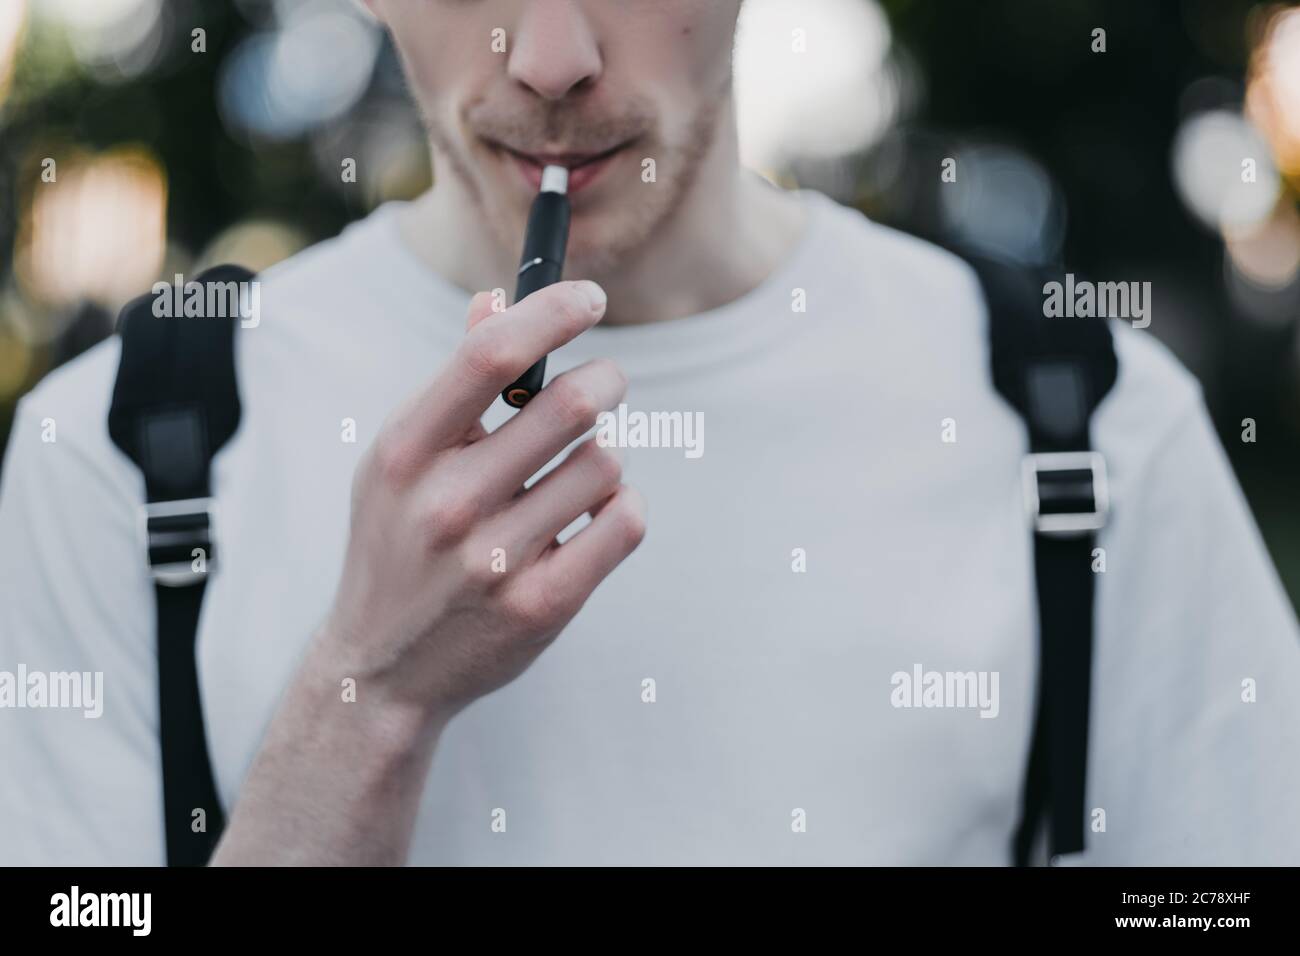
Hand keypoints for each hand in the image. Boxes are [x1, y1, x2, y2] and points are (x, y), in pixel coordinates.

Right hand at [318, 280, 645, 729]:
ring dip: (603, 459)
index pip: (490, 355)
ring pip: (605, 464)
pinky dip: (623, 508)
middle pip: (569, 404)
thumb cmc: (398, 545)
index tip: (589, 298)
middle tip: (607, 383)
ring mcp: (494, 560)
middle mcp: (446, 505)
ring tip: (573, 478)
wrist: (383, 671)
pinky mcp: (542, 604)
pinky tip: (595, 515)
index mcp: (404, 453)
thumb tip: (495, 301)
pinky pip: (625, 522)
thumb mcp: (399, 463)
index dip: (551, 311)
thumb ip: (453, 387)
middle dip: (605, 381)